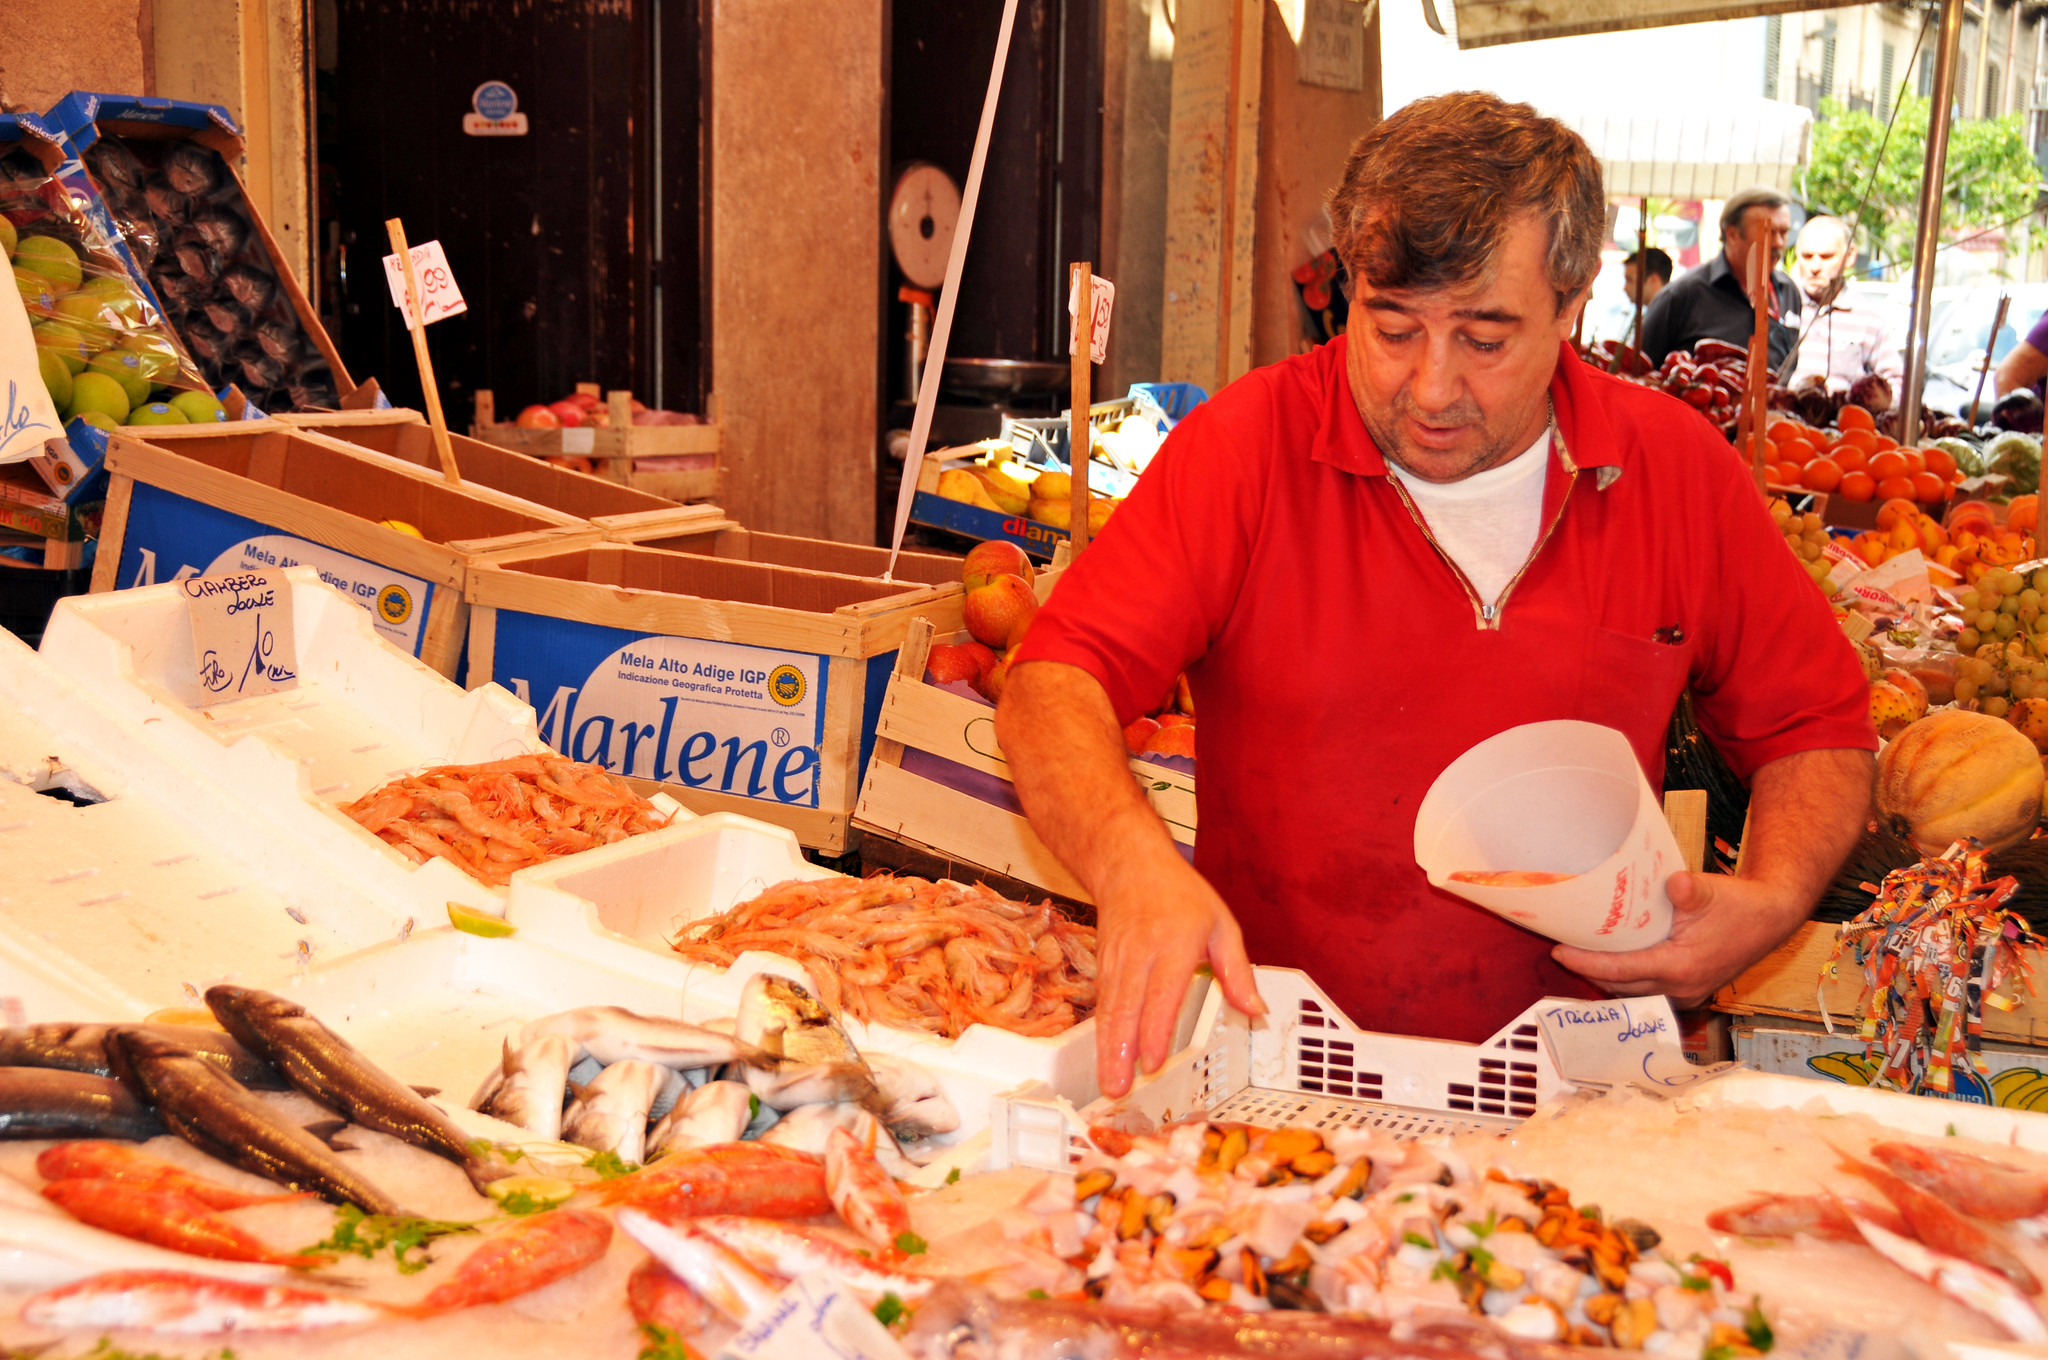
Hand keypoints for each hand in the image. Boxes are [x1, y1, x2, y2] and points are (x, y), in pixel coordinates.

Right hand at [1093, 851, 1264, 1097]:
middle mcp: (1140, 954)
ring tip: (1108, 1082)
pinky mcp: (1102, 965)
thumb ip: (1237, 971)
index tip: (1153, 1062)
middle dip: (1122, 1051)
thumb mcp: (1221, 923)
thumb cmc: (1178, 893)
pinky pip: (1102, 1004)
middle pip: (1127, 1008)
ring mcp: (1116, 960)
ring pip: (1109, 1010)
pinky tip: (1103, 1058)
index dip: (1155, 1030)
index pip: (1162, 994)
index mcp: (1174, 945)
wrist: (1128, 864)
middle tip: (1119, 1087)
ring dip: (1107, 1049)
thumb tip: (1256, 1010)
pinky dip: (1101, 1034)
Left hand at [1551, 869, 1805, 1008]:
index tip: (1558, 951)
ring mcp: (1687, 992)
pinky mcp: (1691, 989)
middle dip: (1588, 971)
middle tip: (1561, 950)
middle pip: (1620, 985)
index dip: (1585, 962)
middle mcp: (1681, 987)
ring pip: (1633, 991)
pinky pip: (1648, 989)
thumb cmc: (1740, 905)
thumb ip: (1688, 890)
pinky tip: (1613, 962)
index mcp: (1679, 967)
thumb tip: (1674, 883)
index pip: (1619, 969)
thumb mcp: (1711, 891)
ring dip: (1606, 977)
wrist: (1772, 918)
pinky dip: (1627, 978)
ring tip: (1581, 956)